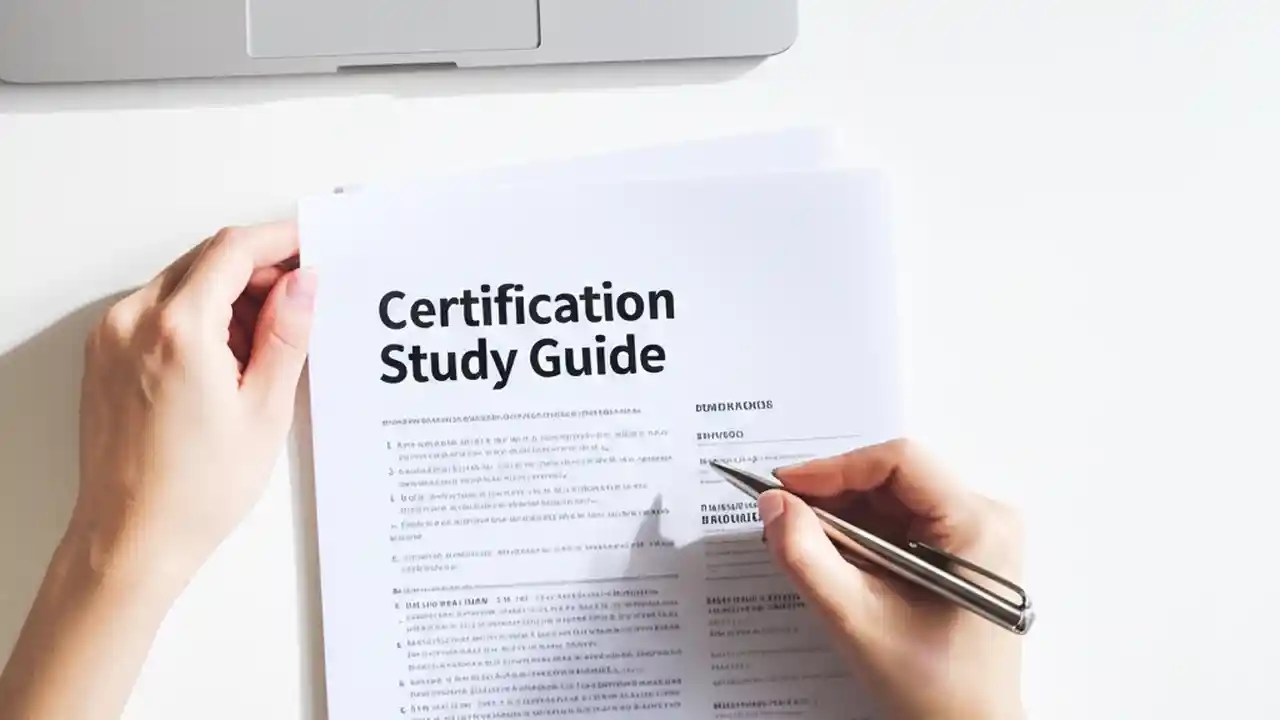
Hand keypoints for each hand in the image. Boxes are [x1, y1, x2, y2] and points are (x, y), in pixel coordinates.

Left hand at [0, 222, 315, 719]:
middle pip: (205, 260)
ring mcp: (111, 337)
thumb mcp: (265, 410)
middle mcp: (133, 322)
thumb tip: (303, 285)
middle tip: (301, 299)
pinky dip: (198, 315)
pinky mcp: (104, 356)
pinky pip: (158, 310)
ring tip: (267, 343)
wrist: (133, 538)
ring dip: (228, 293)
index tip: (309, 246)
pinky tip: (229, 355)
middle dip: (257, 269)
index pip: (232, 251)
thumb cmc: (195, 490)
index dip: (278, 241)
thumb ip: (286, 335)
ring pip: (182, 283)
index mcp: (177, 330)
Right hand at [759, 440, 1024, 719]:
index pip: (900, 463)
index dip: (836, 468)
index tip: (786, 486)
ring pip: (894, 497)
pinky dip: (862, 532)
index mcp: (977, 527)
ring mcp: (976, 533)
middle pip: (895, 477)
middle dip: (835, 494)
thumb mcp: (857, 620)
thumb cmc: (932, 687)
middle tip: (784, 515)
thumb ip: (808, 558)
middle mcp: (986, 519)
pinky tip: (834, 556)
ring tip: (804, 541)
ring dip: (845, 515)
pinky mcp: (961, 549)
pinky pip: (902, 520)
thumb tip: (773, 505)